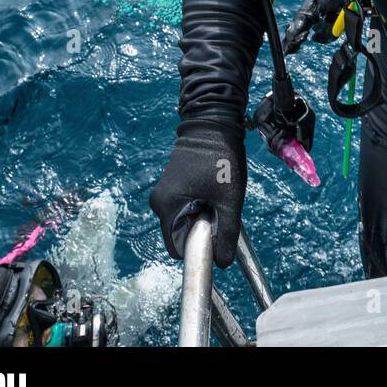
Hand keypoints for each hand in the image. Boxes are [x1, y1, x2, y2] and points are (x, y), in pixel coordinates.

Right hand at [149, 121, 245, 267]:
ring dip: (204, 216)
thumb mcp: (228, 200)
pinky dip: (201, 204)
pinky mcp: (172, 185)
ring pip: (186, 219)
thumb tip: (222, 263)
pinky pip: (186, 206)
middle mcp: (159, 202)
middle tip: (222, 210)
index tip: (218, 236)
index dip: (199, 248)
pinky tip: (214, 189)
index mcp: (166, 207)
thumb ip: (226, 232)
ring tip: (219, 196)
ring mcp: (164, 192)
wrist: (214, 123)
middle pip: (181, 233)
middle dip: (203, 229)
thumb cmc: (220, 159)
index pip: (177, 247)